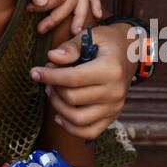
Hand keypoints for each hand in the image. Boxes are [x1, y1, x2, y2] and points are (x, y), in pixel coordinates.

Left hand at [31, 24, 132, 138]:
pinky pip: (89, 131)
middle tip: (46, 78)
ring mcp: (115, 107)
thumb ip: (71, 47)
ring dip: (58, 107)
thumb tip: (52, 58)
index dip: (49, 76)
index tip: (34, 72)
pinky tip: (59, 115)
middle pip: (72, 99)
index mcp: (110, 69)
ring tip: (52, 92)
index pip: (72, 78)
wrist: (132, 52)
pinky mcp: (112, 116)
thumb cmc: (107, 42)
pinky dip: (71, 128)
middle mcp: (115, 92)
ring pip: (78, 119)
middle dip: (53, 88)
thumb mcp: (91, 35)